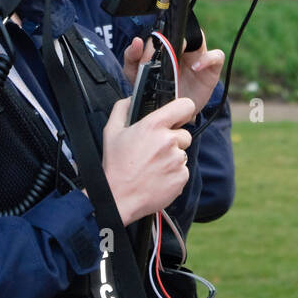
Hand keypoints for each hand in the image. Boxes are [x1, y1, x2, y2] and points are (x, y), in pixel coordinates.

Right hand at [101, 95, 194, 225]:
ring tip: (153, 166)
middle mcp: (169, 141)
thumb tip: (132, 99)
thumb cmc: (115, 165)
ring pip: (182, 154)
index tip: (178, 117)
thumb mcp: (111, 130)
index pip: (185, 105)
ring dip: (172, 158)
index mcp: (154, 125)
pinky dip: (173, 174)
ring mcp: (177, 161)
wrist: (118, 198)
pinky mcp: (182, 178)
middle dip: (173, 140)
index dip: (183, 110)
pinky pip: (183, 171)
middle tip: (155, 150)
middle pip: (184, 134)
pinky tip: (157, 177)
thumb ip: (122, 108)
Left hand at [123, 30, 223, 118]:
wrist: (172, 113)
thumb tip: (137, 41)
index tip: (144, 45)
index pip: (162, 31)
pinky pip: (217, 56)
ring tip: (181, 50)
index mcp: (165, 47)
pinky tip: (196, 66)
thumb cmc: (156, 90)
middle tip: (164, 45)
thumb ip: (132, 58)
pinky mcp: (210, 69)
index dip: (155, 35)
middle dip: (173, 36)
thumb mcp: (137, 75)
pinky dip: (208, 58)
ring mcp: (197, 57)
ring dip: (191, 41)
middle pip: (183, 31)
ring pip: (200, 37)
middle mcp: (182, 49)